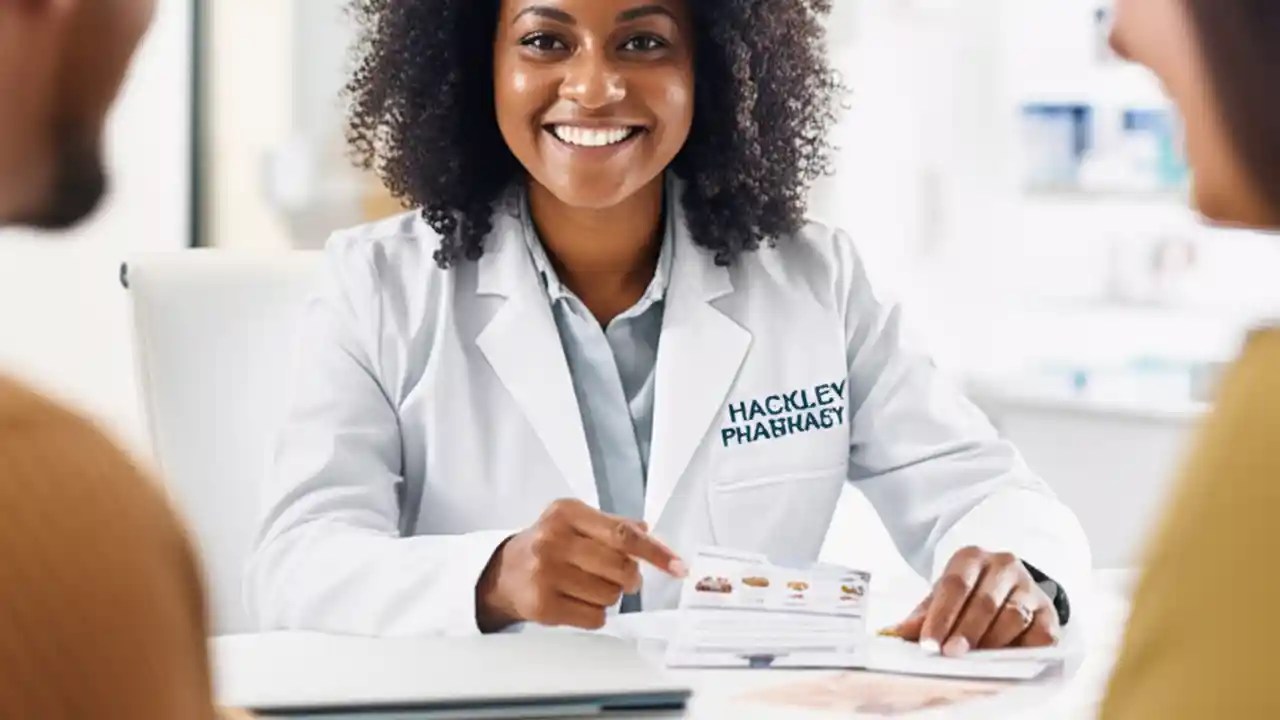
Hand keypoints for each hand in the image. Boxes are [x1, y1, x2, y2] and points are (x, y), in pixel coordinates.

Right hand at [475, 499, 686, 631]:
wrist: (503, 573)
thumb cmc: (545, 545)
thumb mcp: (573, 522)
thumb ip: (612, 525)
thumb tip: (648, 532)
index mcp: (566, 513)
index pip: (622, 534)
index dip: (654, 552)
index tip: (676, 565)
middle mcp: (553, 541)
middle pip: (620, 567)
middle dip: (630, 577)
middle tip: (624, 578)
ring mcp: (545, 575)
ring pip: (609, 595)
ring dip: (609, 596)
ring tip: (589, 586)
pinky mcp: (542, 606)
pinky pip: (594, 617)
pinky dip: (596, 614)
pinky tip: (579, 601)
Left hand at [886, 546, 1058, 655]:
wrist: (1007, 590)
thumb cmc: (966, 597)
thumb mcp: (941, 598)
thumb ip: (921, 616)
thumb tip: (894, 635)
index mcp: (971, 558)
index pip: (954, 585)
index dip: (941, 616)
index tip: (929, 644)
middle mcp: (1004, 566)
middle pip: (984, 601)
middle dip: (966, 631)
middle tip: (951, 654)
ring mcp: (1030, 587)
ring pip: (1013, 615)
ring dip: (993, 641)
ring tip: (975, 661)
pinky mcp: (1049, 612)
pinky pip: (1041, 634)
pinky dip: (1024, 650)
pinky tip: (1006, 661)